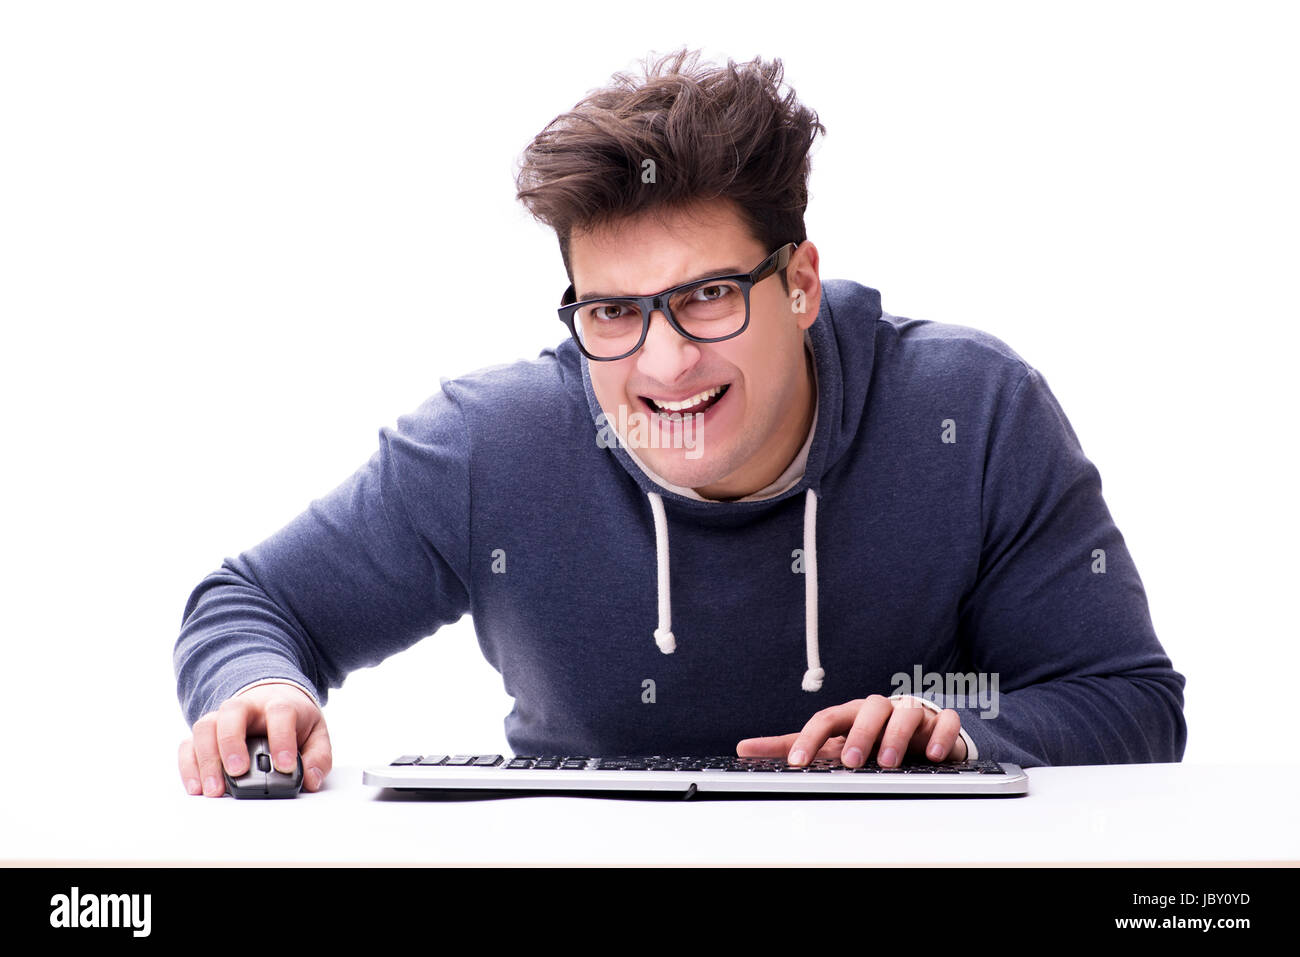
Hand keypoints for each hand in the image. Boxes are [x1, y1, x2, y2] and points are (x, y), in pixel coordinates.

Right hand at [178, 684, 331, 796]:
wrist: (271, 698)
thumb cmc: (293, 720)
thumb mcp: (315, 733)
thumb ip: (318, 756)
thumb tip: (311, 780)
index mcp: (278, 704)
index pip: (280, 712)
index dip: (282, 738)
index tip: (284, 765)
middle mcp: (246, 707)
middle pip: (232, 712)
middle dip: (232, 743)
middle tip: (238, 772)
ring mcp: (222, 718)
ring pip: (205, 727)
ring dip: (207, 759)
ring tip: (214, 790)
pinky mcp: (205, 734)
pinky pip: (188, 744)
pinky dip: (189, 766)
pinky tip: (197, 787)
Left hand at [736, 694, 966, 766]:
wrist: (917, 734)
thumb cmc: (867, 737)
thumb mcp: (829, 743)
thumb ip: (790, 745)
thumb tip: (743, 747)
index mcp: (851, 713)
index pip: (827, 718)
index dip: (810, 737)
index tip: (797, 762)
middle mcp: (880, 709)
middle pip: (868, 710)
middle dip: (859, 735)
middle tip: (849, 762)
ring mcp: (912, 714)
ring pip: (904, 714)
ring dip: (894, 736)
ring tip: (886, 763)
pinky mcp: (940, 724)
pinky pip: (944, 722)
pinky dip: (939, 736)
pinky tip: (931, 755)